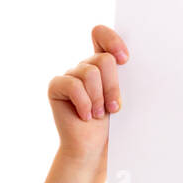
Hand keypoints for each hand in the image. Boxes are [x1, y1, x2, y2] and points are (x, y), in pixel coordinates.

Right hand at [47, 25, 129, 167]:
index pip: (101, 34)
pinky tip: (85, 116)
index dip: (112, 40)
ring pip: (90, 73)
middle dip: (112, 86)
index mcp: (102, 64)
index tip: (125, 59)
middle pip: (103, 59)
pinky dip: (84, 103)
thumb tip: (126, 61)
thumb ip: (122, 78)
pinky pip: (73, 85)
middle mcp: (85, 66)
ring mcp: (69, 75)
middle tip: (114, 108)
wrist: (92, 147)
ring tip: (99, 114)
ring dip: (99, 98)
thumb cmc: (111, 126)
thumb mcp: (121, 99)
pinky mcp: (56, 86)